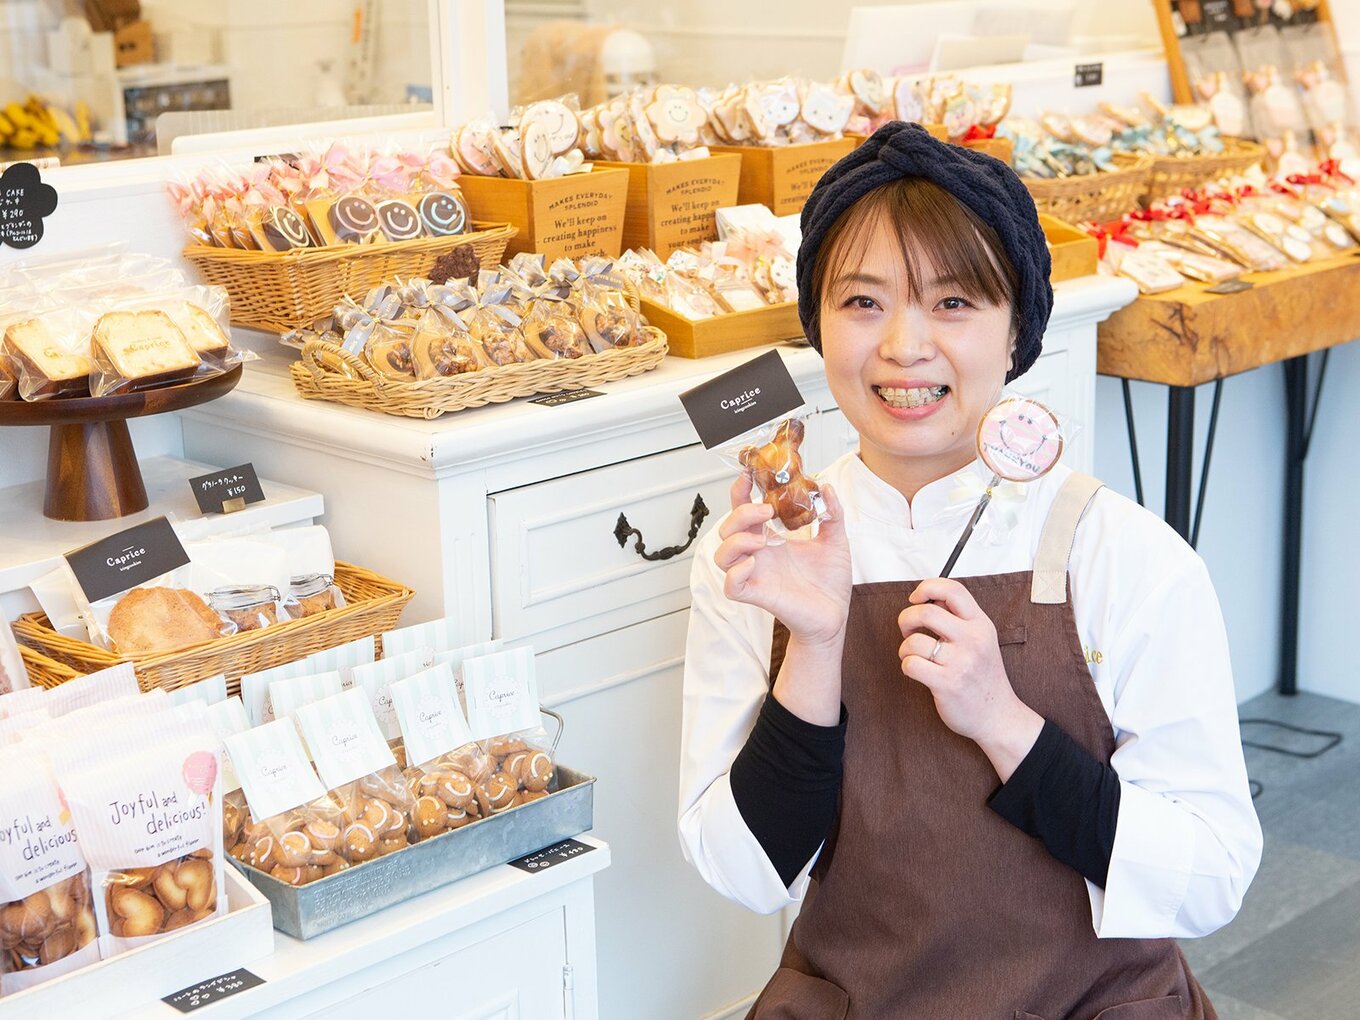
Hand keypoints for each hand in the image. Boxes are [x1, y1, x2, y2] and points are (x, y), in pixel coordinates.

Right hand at [714, 472, 850, 649]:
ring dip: (736, 541)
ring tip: (762, 539)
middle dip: (741, 514)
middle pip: (727, 529)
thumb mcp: (836, 539)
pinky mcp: (758, 595)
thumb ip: (832, 512)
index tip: (748, 475)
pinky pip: (731, 585)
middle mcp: (758, 554)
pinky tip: (753, 564)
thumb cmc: (830, 581)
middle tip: (766, 511)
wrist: (835, 615)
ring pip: (721, 556)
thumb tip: (826, 487)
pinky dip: (736, 573)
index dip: (740, 491)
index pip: (743, 510)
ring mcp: (755, 575)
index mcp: (771, 537)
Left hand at [898, 578, 1042, 781]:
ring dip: (904, 648)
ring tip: (912, 656)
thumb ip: (958, 618)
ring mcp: (961, 662)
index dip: (927, 587)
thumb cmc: (983, 676)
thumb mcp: (981, 640)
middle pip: (925, 612)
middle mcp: (973, 640)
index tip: (915, 598)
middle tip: (907, 630)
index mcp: (981, 624)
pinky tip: (916, 671)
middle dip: (906, 619)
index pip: (953, 590)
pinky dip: (907, 666)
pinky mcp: (947, 684)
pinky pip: (911, 664)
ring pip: (913, 641)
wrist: (998, 716)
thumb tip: (927, 597)